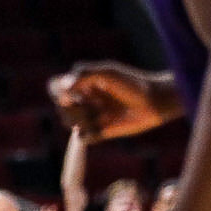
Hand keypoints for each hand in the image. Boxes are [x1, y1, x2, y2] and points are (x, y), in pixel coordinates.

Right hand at [50, 61, 175, 142]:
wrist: (155, 102)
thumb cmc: (133, 83)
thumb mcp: (108, 72)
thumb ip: (83, 75)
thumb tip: (62, 89)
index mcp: (81, 82)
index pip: (55, 87)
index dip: (58, 93)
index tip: (71, 95)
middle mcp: (83, 99)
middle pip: (59, 107)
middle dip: (73, 108)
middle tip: (96, 105)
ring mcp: (90, 116)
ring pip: (68, 123)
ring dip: (81, 120)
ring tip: (101, 114)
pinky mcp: (99, 132)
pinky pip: (83, 138)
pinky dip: (89, 134)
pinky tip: (103, 127)